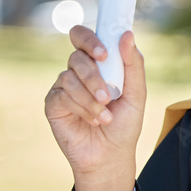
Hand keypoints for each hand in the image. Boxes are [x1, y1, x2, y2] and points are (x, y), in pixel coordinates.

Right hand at [45, 27, 145, 190]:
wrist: (111, 156)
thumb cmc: (125, 125)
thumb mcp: (137, 94)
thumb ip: (134, 64)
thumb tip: (127, 35)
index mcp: (97, 64)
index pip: (84, 37)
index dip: (90, 39)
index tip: (104, 54)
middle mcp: (78, 72)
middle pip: (77, 57)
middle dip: (94, 76)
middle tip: (108, 96)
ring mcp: (63, 87)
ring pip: (69, 78)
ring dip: (91, 99)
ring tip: (105, 117)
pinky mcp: (53, 104)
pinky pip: (62, 96)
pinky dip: (81, 109)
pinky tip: (92, 121)